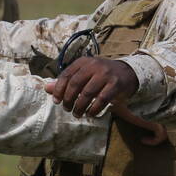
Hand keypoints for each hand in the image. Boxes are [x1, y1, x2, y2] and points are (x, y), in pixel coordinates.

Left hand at [45, 55, 166, 142]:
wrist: (127, 72)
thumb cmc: (101, 75)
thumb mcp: (84, 74)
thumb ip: (67, 81)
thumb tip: (47, 88)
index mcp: (83, 62)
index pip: (66, 75)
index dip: (59, 89)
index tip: (56, 101)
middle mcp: (94, 65)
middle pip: (75, 84)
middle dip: (69, 99)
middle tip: (67, 109)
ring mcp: (105, 74)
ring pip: (87, 93)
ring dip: (80, 106)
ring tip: (77, 114)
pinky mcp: (116, 84)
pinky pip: (101, 99)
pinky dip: (94, 109)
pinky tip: (90, 114)